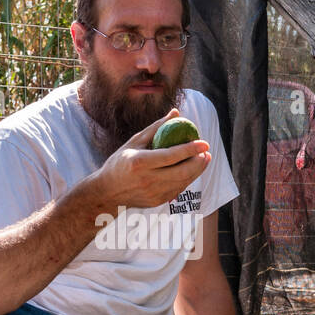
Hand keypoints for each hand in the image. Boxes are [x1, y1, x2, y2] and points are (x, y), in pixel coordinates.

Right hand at [92, 109, 210, 209]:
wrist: (107, 192)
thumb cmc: (120, 162)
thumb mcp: (134, 142)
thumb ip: (156, 128)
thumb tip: (175, 113)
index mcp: (139, 162)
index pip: (171, 156)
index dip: (190, 149)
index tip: (204, 142)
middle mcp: (147, 180)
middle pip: (181, 172)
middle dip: (198, 162)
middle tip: (207, 152)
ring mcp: (152, 193)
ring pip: (182, 182)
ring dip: (197, 171)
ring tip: (204, 159)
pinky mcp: (156, 202)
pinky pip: (177, 190)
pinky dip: (187, 179)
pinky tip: (192, 170)